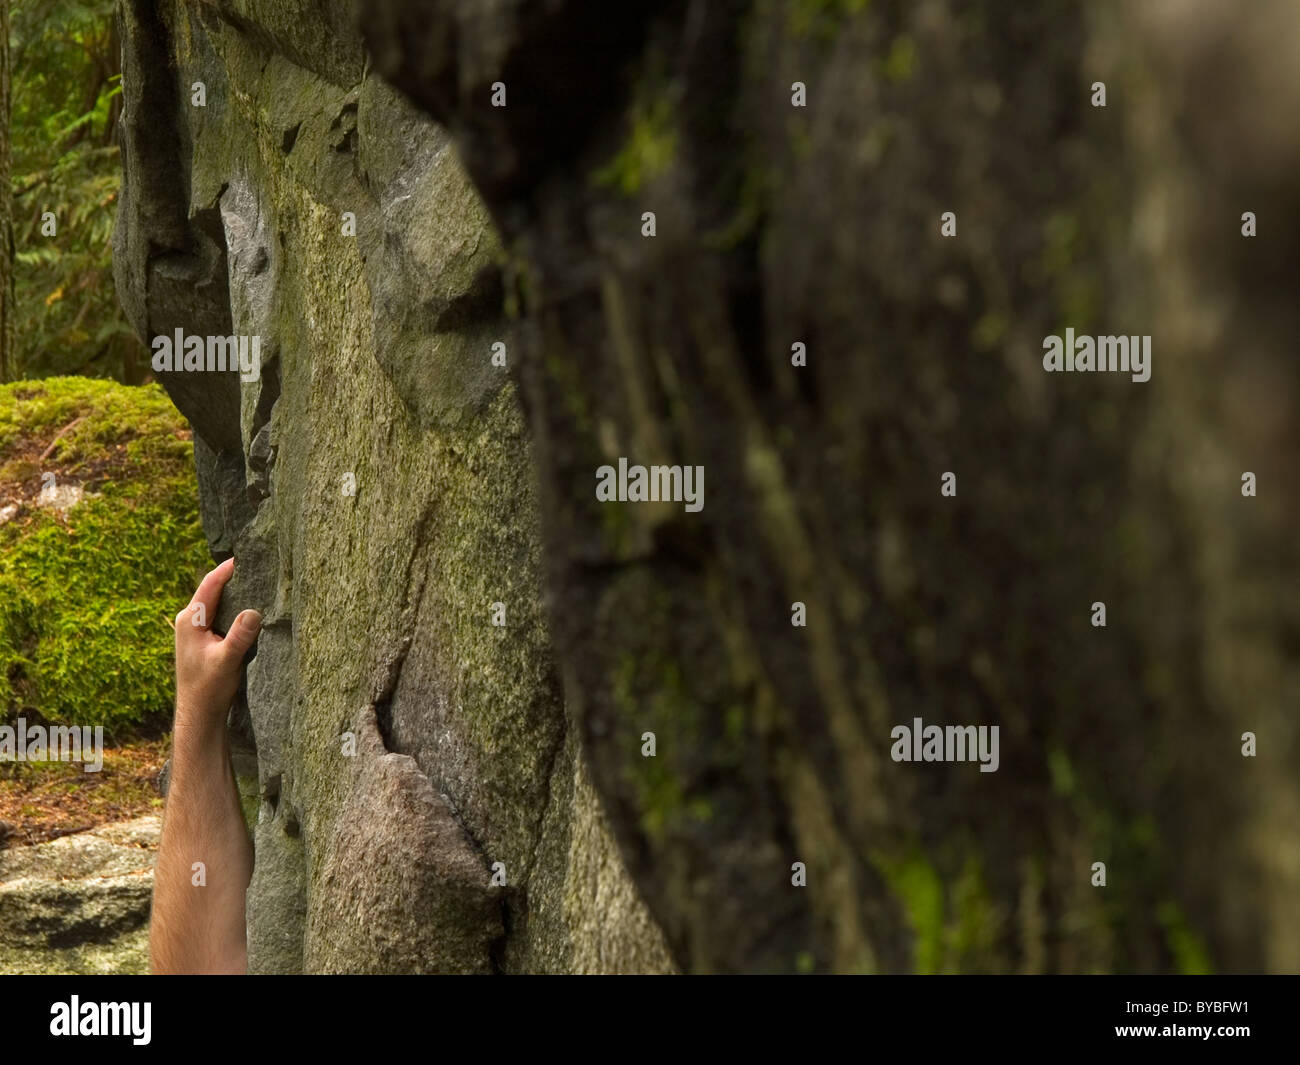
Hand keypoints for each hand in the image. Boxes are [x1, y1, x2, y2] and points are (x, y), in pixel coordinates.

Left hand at [174, 558, 261, 736]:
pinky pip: (222, 615)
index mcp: (190, 620)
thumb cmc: (208, 688)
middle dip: (234, 577)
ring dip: (236, 594)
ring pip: (219, 603)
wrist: (198, 714)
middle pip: (214, 590)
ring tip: (259, 582)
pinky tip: (252, 609)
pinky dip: (236, 609)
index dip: (227, 568)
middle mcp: (190, 621)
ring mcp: (197, 630)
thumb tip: (254, 611)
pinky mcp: (206, 639)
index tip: (246, 555)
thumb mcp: (227, 660)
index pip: (209, 584)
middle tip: (258, 565)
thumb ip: (240, 635)